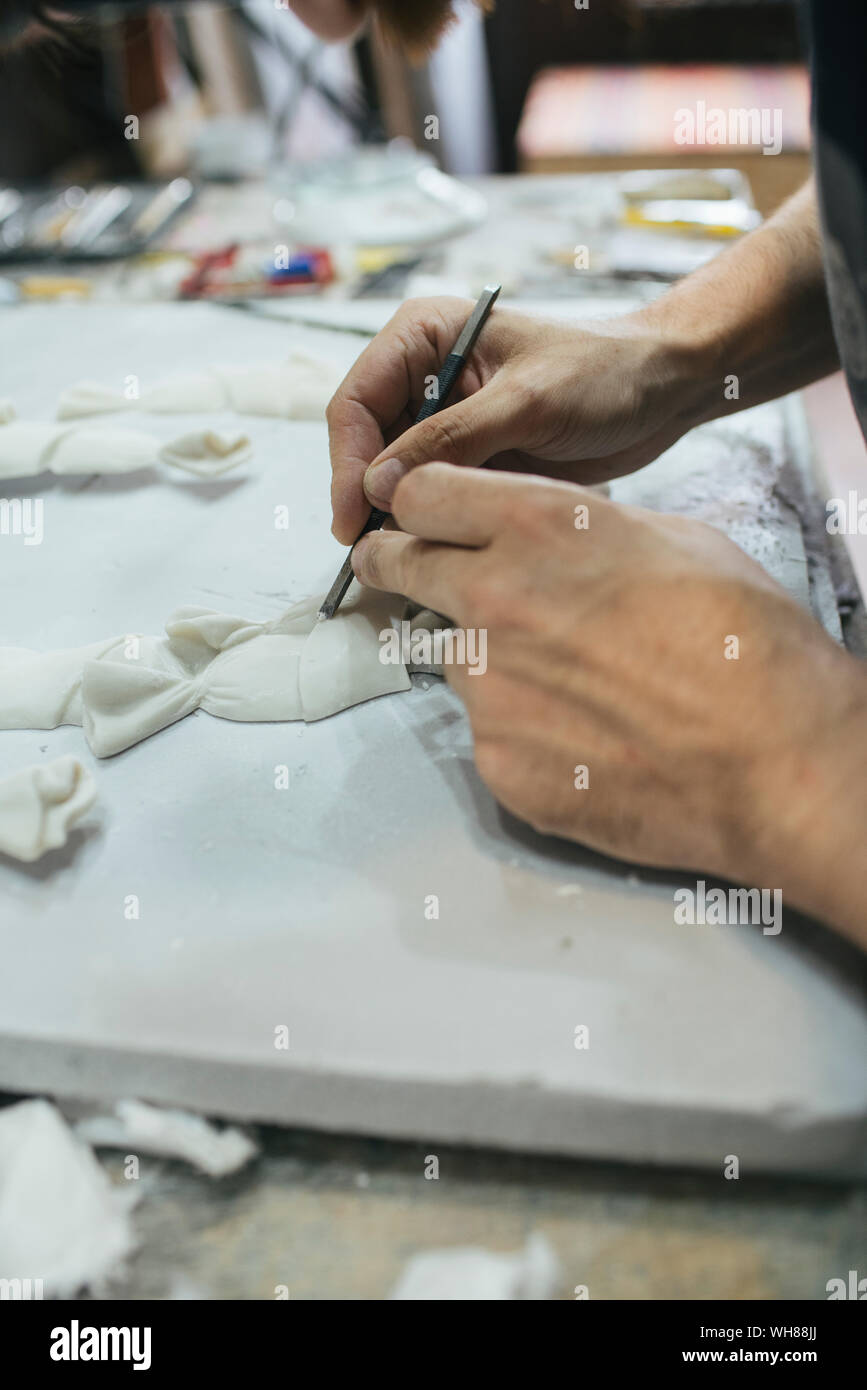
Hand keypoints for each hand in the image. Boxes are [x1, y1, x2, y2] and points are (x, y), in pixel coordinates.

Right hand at [326, 297, 698, 542]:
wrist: (662, 390)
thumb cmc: (604, 371)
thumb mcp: (527, 400)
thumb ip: (452, 438)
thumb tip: (382, 483)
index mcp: (424, 335)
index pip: (357, 401)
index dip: (348, 462)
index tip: (354, 514)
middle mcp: (424, 375)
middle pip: (366, 444)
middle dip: (364, 495)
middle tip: (369, 550)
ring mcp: (445, 419)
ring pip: (393, 475)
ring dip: (392, 513)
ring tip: (396, 557)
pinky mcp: (470, 456)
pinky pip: (430, 494)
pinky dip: (424, 521)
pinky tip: (428, 548)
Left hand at [352, 463, 866, 945]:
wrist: (773, 760)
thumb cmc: (745, 646)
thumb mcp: (674, 540)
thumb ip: (585, 529)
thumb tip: (553, 537)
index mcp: (539, 528)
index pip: (421, 493)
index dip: (419, 502)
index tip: (415, 515)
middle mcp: (492, 600)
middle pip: (402, 565)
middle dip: (398, 563)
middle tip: (399, 570)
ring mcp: (486, 686)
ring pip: (453, 655)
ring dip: (487, 659)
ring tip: (572, 683)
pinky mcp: (493, 758)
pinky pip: (487, 729)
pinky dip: (520, 728)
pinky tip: (583, 735)